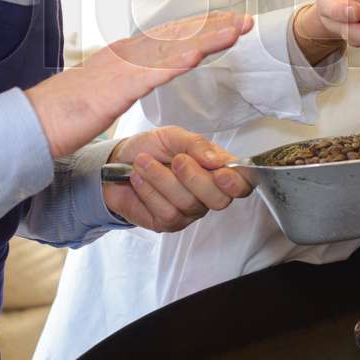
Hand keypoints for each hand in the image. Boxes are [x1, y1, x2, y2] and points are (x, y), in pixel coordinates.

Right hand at [25, 11, 252, 158]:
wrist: (35, 122)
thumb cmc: (66, 113)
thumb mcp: (105, 91)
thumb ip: (126, 80)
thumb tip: (141, 77)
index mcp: (124, 55)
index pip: (170, 36)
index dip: (201, 28)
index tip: (227, 24)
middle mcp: (125, 53)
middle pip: (177, 35)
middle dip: (213, 26)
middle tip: (243, 20)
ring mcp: (122, 68)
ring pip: (172, 48)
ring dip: (206, 37)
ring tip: (234, 30)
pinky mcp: (117, 88)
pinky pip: (153, 73)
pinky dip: (178, 62)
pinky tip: (199, 56)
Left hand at [104, 126, 252, 231]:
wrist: (117, 163)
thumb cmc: (150, 148)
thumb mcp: (173, 136)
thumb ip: (196, 144)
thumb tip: (216, 159)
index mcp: (216, 169)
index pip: (242, 183)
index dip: (237, 182)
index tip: (221, 173)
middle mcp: (207, 193)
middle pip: (219, 199)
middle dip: (196, 178)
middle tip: (177, 160)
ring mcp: (189, 211)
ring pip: (188, 203)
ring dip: (162, 179)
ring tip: (143, 162)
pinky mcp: (168, 223)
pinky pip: (166, 211)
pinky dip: (148, 190)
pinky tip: (138, 178)